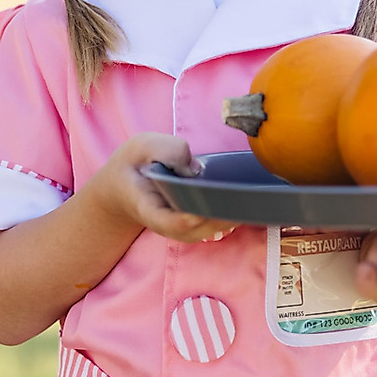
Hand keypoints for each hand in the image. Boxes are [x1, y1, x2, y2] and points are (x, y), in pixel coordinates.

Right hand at [90, 132, 237, 243]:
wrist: (123, 185)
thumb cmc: (134, 164)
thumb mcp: (142, 146)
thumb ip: (166, 149)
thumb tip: (196, 168)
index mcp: (147, 207)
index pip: (169, 222)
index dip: (188, 219)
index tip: (205, 209)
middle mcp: (166, 225)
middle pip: (196, 230)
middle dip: (220, 217)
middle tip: (246, 200)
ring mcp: (180, 228)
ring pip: (209, 231)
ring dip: (230, 218)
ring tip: (253, 200)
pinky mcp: (192, 223)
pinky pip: (214, 225)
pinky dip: (231, 215)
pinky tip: (249, 200)